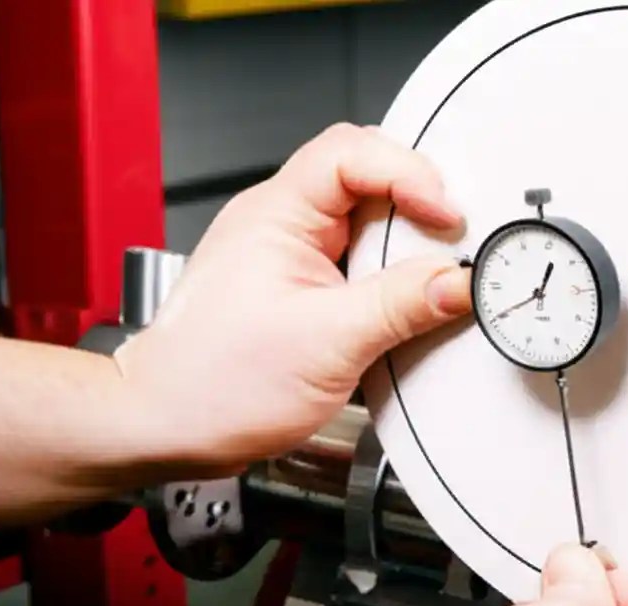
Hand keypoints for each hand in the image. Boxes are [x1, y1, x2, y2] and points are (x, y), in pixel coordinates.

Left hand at [113, 124, 470, 473]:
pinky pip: (362, 262)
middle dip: (418, 208)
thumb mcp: (328, 345)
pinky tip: (407, 304)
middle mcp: (282, 223)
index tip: (446, 216)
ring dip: (407, 247)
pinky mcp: (304, 289)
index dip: (410, 174)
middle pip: (369, 179)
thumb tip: (459, 281)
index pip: (354, 154)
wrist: (168, 429)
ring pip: (369, 223)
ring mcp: (293, 255)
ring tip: (433, 278)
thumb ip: (401, 307)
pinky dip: (393, 278)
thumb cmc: (212, 385)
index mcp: (275, 214)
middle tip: (452, 245)